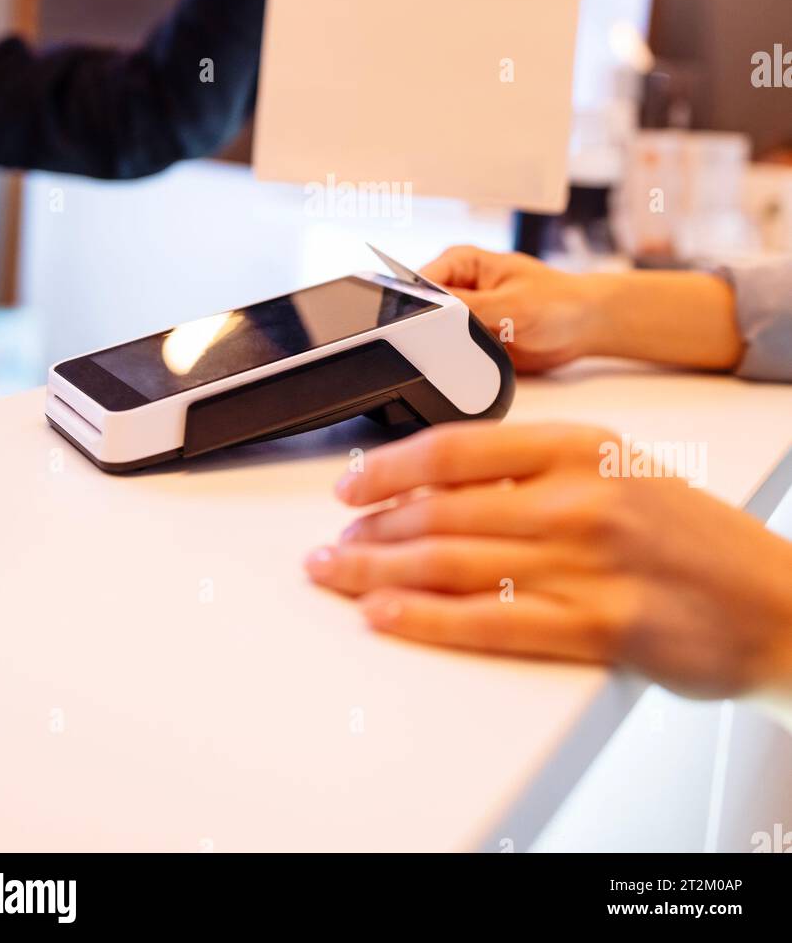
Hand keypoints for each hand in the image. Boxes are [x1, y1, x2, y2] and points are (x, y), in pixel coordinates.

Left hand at [305, 422, 791, 699]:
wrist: (772, 601)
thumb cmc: (692, 536)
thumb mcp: (620, 470)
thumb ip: (539, 469)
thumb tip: (446, 482)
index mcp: (580, 448)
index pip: (457, 448)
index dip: (388, 466)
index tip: (348, 483)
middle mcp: (577, 499)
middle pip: (442, 508)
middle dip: (370, 527)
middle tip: (329, 541)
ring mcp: (586, 564)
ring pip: (452, 561)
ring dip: (378, 570)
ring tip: (335, 574)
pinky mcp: (597, 628)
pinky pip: (490, 621)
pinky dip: (427, 619)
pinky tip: (385, 615)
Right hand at [421, 246, 742, 374]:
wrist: (585, 326)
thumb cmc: (559, 301)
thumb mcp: (512, 304)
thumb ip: (470, 309)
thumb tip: (433, 315)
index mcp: (461, 262)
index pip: (421, 282)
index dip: (414, 305)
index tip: (416, 326)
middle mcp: (458, 286)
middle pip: (422, 309)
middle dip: (427, 329)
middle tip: (445, 344)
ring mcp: (464, 314)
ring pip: (434, 334)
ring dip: (443, 348)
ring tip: (465, 352)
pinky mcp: (473, 339)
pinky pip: (453, 352)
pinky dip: (457, 361)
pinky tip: (469, 365)